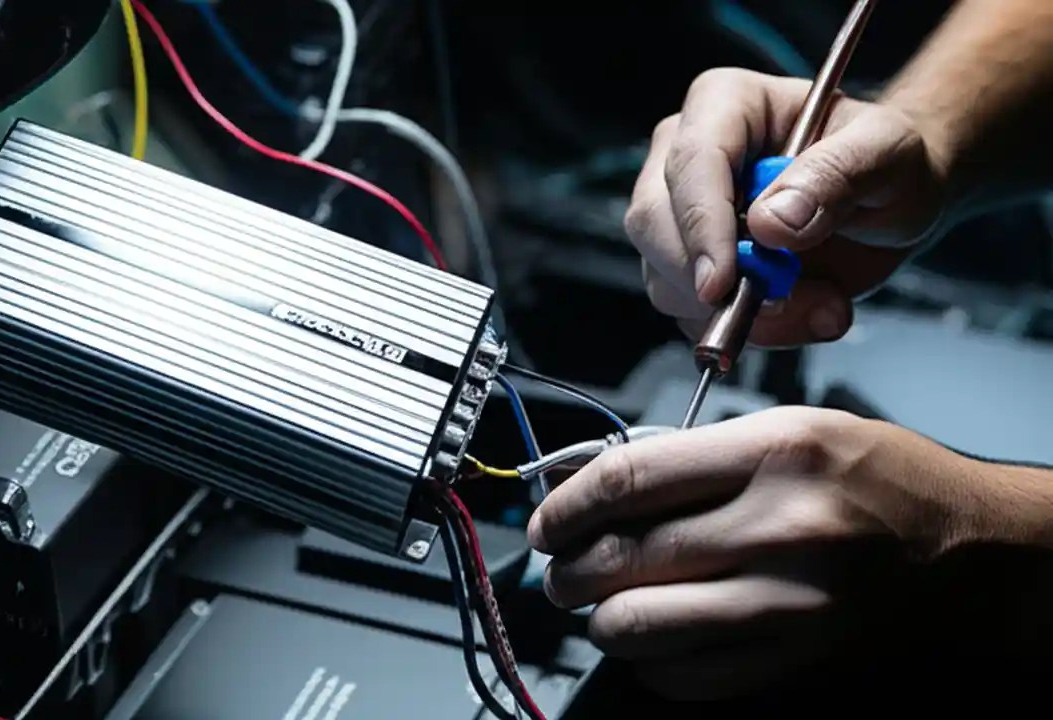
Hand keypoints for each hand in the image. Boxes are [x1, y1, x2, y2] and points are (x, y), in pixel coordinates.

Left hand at [527, 407, 972, 699]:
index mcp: (776, 452)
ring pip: (639, 625)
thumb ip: (698, 454)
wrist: (975, 550)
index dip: (566, 504)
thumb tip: (598, 483)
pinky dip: (652, 661)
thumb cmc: (883, 481)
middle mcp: (781, 527)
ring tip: (601, 605)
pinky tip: (656, 640)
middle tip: (559, 569)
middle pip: (620, 557)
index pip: (629, 479)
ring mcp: (790, 602)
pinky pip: (686, 674)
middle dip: (566, 569)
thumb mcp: (795, 431)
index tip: (547, 520)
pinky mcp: (797, 657)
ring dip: (600, 619)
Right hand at [624, 68, 952, 346]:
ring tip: (821, 302)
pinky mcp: (689, 268)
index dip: (700, 224)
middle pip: (654, 223)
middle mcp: (686, 157)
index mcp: (726, 105)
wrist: (889, 203)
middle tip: (779, 302)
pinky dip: (748, 331)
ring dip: (738, 314)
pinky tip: (803, 311)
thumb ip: (837, 176)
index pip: (691, 161)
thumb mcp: (889, 154)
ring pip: (664, 279)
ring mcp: (680, 216)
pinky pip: (691, 316)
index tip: (722, 282)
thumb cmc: (886, 161)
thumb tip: (771, 223)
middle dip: (708, 280)